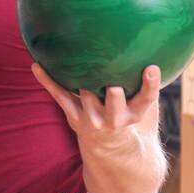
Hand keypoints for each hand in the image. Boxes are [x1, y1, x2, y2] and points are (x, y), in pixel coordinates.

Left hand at [31, 63, 160, 152]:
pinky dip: (47, 80)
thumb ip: (147, 83)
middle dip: (113, 96)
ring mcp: (92, 118)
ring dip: (81, 84)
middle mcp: (115, 118)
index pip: (148, 99)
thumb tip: (157, 48)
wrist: (107, 144)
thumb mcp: (142, 104)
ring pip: (86, 97)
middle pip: (114, 105)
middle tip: (113, 84)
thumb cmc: (127, 113)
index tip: (153, 68)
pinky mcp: (73, 115)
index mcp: (135, 113)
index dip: (151, 85)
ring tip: (71, 61)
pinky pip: (59, 95)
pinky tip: (36, 66)